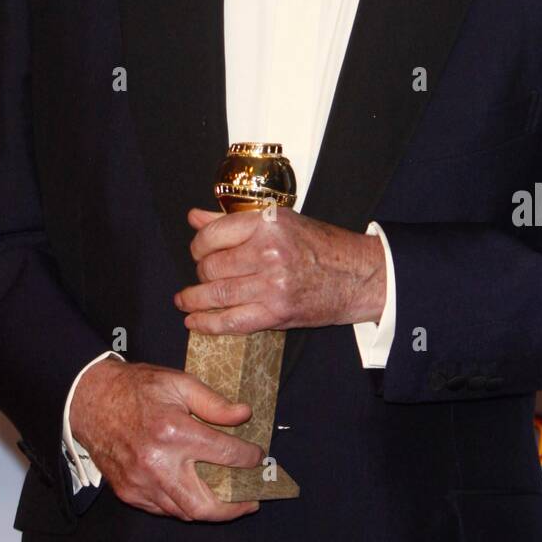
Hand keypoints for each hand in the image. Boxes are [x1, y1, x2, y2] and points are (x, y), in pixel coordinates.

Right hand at [68, 358, 263, 520]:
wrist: (89, 400)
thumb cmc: (135, 388)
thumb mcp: (178, 383)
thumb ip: (213, 402)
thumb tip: (244, 415)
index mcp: (173, 432)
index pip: (224, 454)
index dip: (248, 457)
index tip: (257, 456)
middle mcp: (157, 464)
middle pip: (204, 505)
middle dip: (234, 507)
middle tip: (250, 500)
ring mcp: (140, 483)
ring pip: (183, 513)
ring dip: (209, 508)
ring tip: (227, 497)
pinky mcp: (128, 492)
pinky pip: (163, 509)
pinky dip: (182, 504)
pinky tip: (194, 491)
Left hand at [175, 205, 386, 333]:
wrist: (358, 275)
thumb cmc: (320, 245)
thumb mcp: (279, 221)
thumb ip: (232, 221)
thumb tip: (193, 217)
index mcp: (267, 223)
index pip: (213, 234)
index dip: (198, 245)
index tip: (199, 251)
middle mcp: (268, 252)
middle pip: (211, 267)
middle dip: (199, 274)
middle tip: (202, 276)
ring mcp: (272, 285)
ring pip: (216, 294)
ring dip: (193, 300)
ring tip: (184, 301)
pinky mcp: (277, 313)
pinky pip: (231, 321)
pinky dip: (207, 324)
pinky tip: (194, 321)